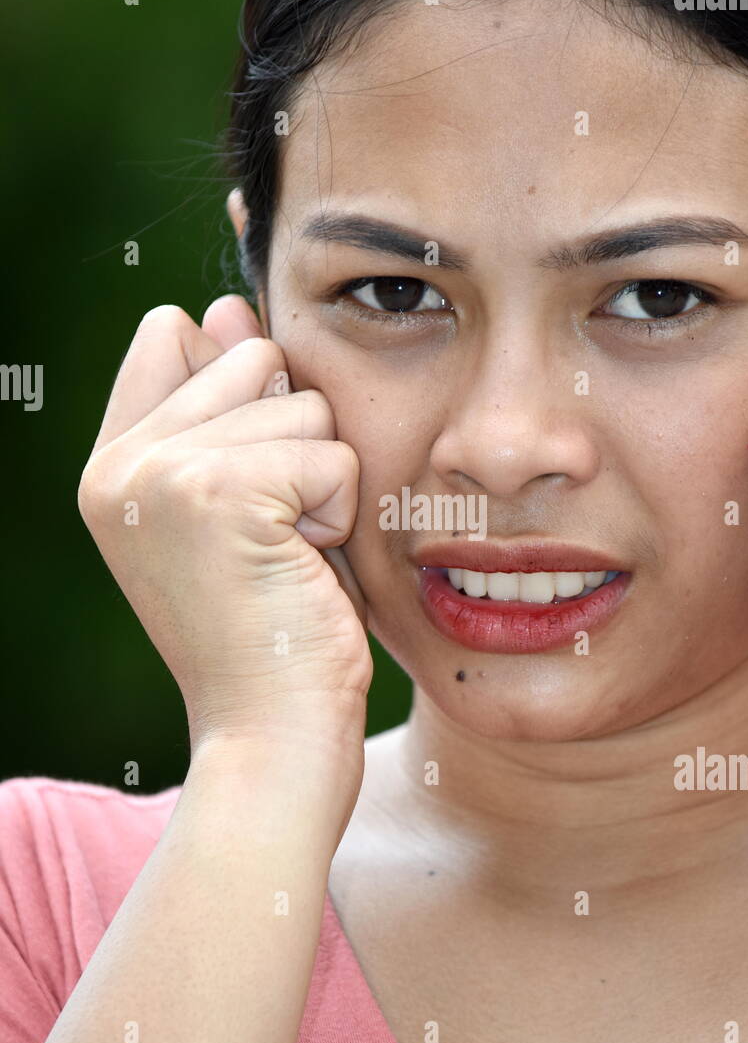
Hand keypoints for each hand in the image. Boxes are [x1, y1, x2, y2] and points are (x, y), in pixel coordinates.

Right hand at [78, 297, 372, 750]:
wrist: (272, 735)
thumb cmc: (274, 631)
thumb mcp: (241, 511)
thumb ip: (225, 411)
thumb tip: (223, 307)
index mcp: (112, 465)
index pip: (172, 335)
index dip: (240, 389)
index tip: (253, 488)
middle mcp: (120, 463)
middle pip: (251, 355)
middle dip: (292, 439)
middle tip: (273, 535)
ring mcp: (160, 472)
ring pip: (300, 400)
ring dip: (321, 478)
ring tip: (288, 554)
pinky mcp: (217, 490)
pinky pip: (329, 450)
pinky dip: (339, 510)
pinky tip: (305, 567)